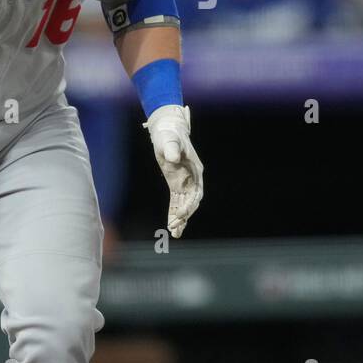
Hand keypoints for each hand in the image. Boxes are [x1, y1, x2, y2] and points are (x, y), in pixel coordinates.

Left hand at [143, 104, 203, 237]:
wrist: (167, 130)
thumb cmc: (169, 134)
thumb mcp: (169, 140)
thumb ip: (171, 148)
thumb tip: (173, 157)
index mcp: (195, 170)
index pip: (196, 192)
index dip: (189, 205)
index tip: (180, 215)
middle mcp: (193, 178)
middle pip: (192, 201)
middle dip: (184, 215)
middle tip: (174, 227)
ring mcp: (185, 182)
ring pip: (184, 204)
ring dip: (180, 218)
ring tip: (174, 233)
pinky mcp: (176, 184)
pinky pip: (176, 202)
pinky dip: (174, 213)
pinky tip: (170, 225)